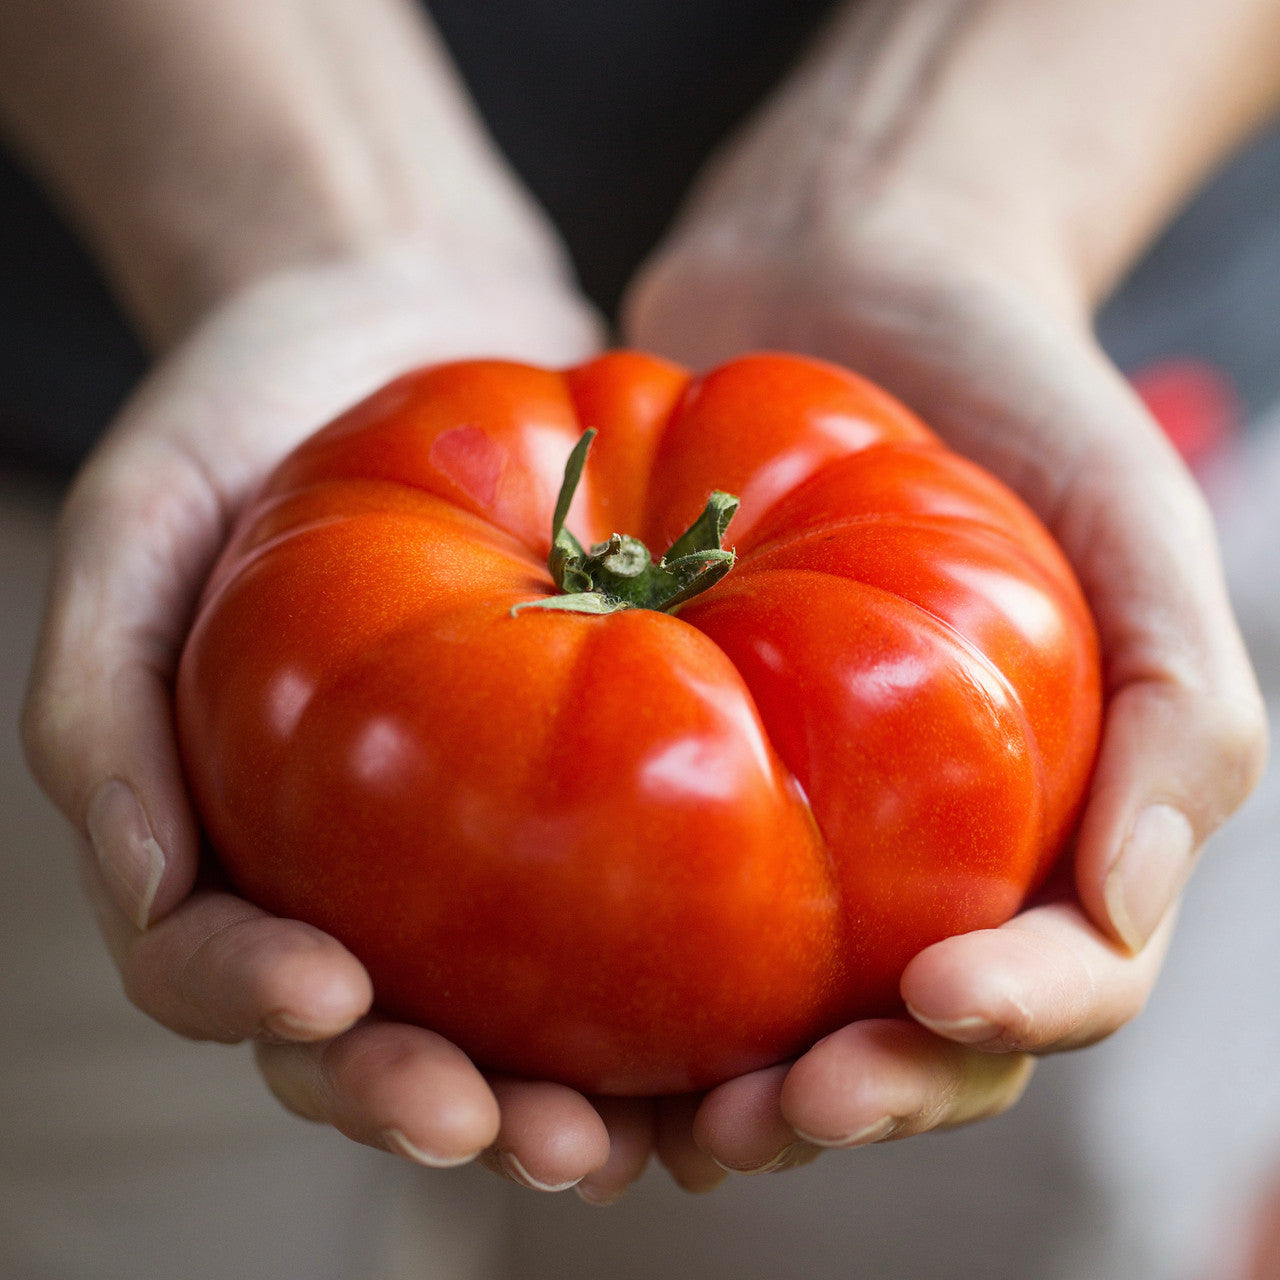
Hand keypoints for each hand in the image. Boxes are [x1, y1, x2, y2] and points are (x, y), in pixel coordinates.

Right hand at [19, 246, 658, 1202]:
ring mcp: (471, 821)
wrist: (392, 309)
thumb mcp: (140, 523)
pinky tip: (743, 1011)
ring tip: (648, 1138)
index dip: (281, 1020)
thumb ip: (109, 700)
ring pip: (519, 1005)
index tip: (342, 1003)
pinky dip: (677, 968)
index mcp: (237, 822)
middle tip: (544, 1143)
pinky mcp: (590, 762)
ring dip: (578, 1091)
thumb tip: (156, 893)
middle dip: (453, 1104)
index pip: (233, 970)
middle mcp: (355, 850)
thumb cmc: (240, 414)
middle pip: (391, 1029)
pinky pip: (632, 884)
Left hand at [621, 88, 1267, 1174]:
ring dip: (701, 1091)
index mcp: (1048, 828)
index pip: (1046, 984)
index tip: (918, 1006)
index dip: (993, 1032)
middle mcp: (923, 850)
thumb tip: (1117, 912)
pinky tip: (534, 1012)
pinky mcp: (675, 762)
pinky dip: (601, 979)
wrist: (851, 279)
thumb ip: (1178, 710)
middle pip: (891, 1039)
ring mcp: (798, 817)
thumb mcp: (1137, 529)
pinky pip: (638, 897)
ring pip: (758, 1013)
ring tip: (628, 1123)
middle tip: (740, 1125)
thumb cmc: (1019, 397)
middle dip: (833, 1104)